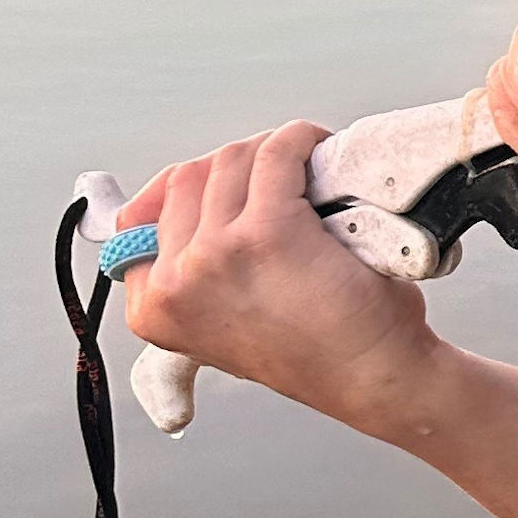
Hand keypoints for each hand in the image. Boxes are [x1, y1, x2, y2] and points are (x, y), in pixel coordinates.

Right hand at [118, 122, 433, 420]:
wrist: (371, 376)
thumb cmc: (316, 350)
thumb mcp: (223, 323)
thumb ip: (188, 276)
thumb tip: (164, 213)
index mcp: (153, 307)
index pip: (146, 215)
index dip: (191, 194)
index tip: (227, 192)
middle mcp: (173, 281)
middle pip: (190, 179)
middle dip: (236, 170)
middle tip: (280, 180)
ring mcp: (215, 254)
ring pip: (232, 161)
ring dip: (271, 154)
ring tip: (305, 173)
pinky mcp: (267, 230)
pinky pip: (277, 153)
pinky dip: (301, 141)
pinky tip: (319, 150)